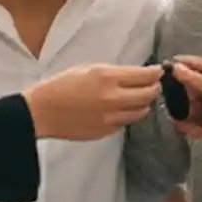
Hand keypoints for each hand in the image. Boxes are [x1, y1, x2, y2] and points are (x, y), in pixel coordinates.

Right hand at [23, 64, 162, 140]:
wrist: (42, 111)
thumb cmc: (61, 85)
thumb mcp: (88, 69)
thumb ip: (114, 73)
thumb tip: (135, 75)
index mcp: (107, 77)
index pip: (144, 76)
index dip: (155, 73)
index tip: (159, 71)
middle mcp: (113, 98)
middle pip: (148, 95)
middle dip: (154, 88)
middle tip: (153, 85)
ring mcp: (111, 118)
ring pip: (141, 112)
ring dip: (143, 104)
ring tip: (137, 98)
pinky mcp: (106, 131)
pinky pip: (125, 123)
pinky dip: (127, 116)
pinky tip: (119, 110)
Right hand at [169, 56, 201, 165]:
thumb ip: (199, 80)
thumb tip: (175, 67)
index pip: (191, 64)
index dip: (175, 68)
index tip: (159, 75)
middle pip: (182, 86)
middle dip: (175, 94)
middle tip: (171, 101)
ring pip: (182, 105)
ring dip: (180, 112)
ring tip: (185, 118)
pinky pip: (186, 123)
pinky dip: (186, 127)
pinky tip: (193, 130)